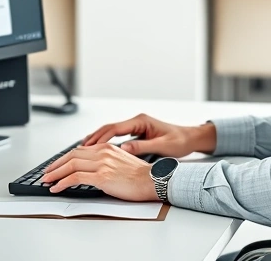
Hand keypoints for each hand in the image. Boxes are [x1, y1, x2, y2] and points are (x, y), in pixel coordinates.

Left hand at [41, 143, 156, 200]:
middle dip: (55, 165)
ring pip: (70, 165)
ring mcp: (101, 164)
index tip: (55, 165)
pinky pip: (75, 178)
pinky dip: (63, 183)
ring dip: (55, 174)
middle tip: (46, 174)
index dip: (63, 158)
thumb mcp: (120, 162)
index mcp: (106, 148)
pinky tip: (57, 188)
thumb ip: (105, 161)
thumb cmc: (140, 176)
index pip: (78, 150)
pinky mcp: (101, 177)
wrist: (151, 181)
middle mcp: (102, 152)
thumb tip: (91, 170)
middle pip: (71, 156)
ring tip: (47, 181)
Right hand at [83, 113, 215, 157]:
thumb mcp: (162, 146)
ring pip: (110, 131)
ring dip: (97, 139)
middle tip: (78, 149)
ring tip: (82, 149)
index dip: (100, 138)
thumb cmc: (180, 141)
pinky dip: (105, 141)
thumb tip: (122, 149)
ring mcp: (136, 125)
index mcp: (141, 121)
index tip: (88, 147)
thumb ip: (142, 147)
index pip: (114, 128)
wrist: (191, 138)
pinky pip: (116, 135)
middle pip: (108, 128)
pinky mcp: (136, 132)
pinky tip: (97, 149)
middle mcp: (136, 121)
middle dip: (93, 138)